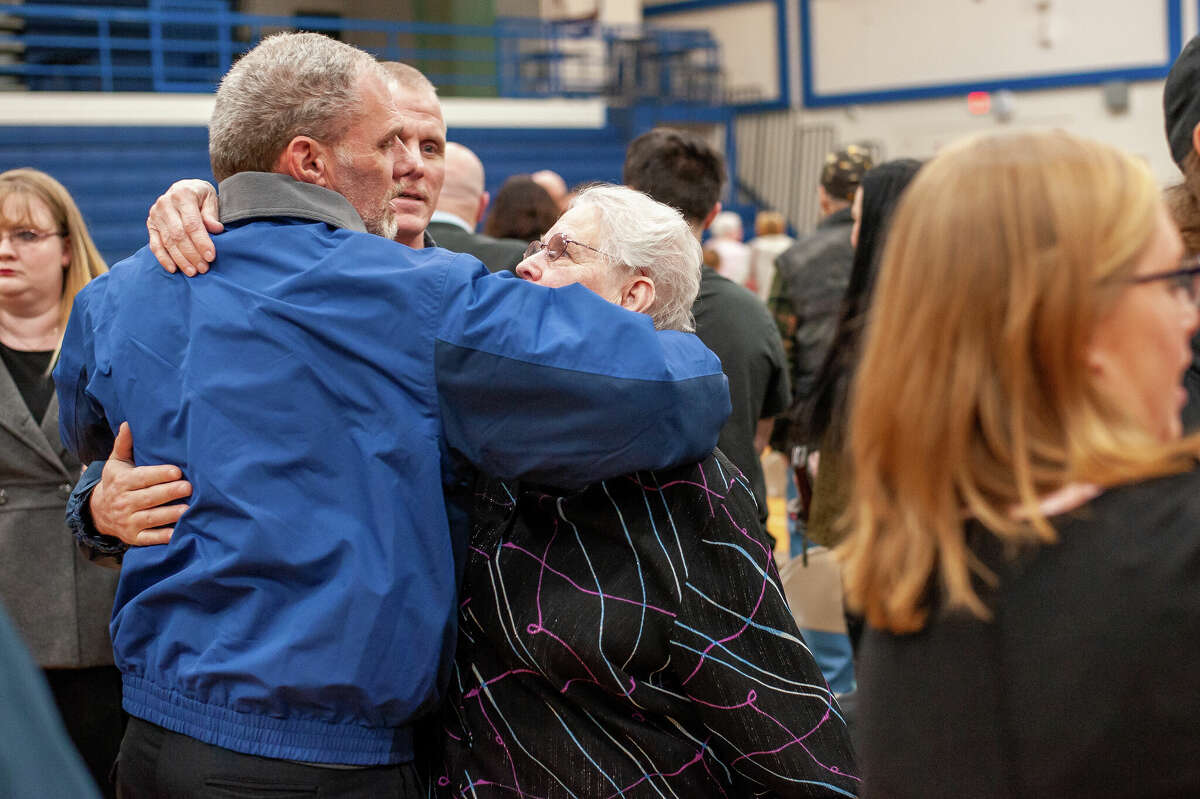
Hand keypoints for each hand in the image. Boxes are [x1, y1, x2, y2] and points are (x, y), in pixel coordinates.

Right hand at [89, 422, 191, 546]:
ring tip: (187, 509)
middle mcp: (123, 502)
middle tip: (188, 487)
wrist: (97, 512)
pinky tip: (177, 534)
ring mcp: (128, 521)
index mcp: (121, 482)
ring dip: (168, 514)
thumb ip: (124, 445)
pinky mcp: (133, 537)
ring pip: (150, 518)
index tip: (177, 471)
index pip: (141, 478)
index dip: (159, 474)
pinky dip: (161, 537)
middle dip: (168, 492)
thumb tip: (128, 423)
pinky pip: (148, 538)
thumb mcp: (116, 463)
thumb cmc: (116, 482)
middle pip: (148, 498)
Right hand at [146, 179, 222, 276]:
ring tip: (192, 272)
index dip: (201, 242)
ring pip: (167, 242)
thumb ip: (211, 214)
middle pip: (178, 235)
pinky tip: (173, 269)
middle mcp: (165, 203)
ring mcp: (155, 214)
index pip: (192, 223)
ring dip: (180, 259)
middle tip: (204, 268)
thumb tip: (216, 229)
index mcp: (182, 195)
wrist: (184, 188)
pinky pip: (155, 244)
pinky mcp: (150, 225)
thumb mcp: (210, 198)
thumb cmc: (201, 196)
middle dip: (192, 254)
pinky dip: (163, 258)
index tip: (211, 256)